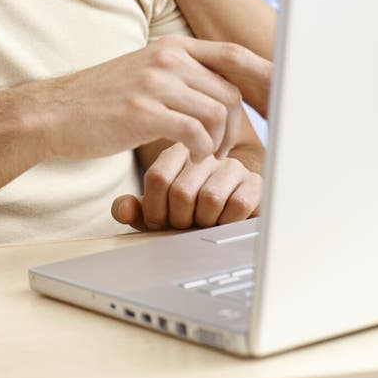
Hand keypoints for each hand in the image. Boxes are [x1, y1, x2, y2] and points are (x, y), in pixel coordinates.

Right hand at [25, 36, 245, 163]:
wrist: (54, 112)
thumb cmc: (101, 99)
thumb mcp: (144, 71)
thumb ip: (181, 73)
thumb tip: (220, 88)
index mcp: (171, 46)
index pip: (234, 55)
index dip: (264, 74)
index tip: (279, 98)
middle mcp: (167, 57)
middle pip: (230, 92)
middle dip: (232, 127)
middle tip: (215, 147)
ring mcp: (154, 82)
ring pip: (216, 113)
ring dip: (216, 143)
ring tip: (200, 155)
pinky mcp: (143, 111)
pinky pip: (194, 133)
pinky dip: (198, 151)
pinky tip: (186, 159)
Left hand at [111, 142, 261, 231]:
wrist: (228, 215)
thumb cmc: (190, 213)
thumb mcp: (158, 212)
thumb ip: (135, 209)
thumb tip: (122, 209)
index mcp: (177, 153)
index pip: (158, 177)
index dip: (156, 210)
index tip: (161, 221)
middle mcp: (204, 155)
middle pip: (182, 191)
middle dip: (180, 220)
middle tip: (186, 224)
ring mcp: (231, 167)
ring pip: (209, 198)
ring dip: (204, 222)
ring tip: (205, 221)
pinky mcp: (255, 182)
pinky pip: (237, 205)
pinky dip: (227, 222)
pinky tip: (224, 220)